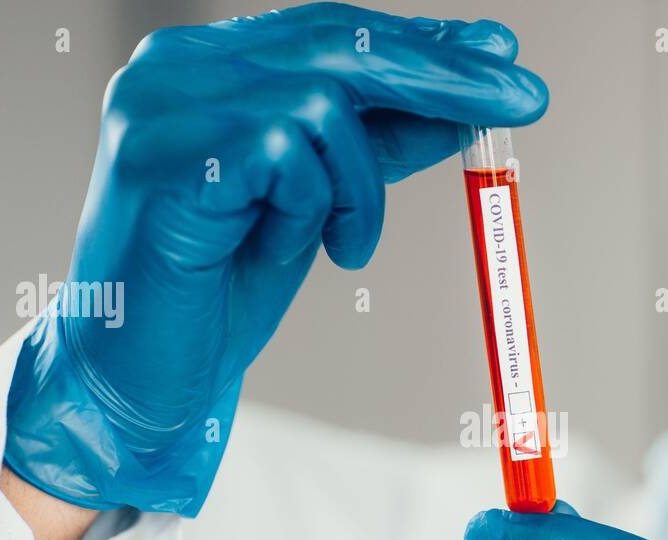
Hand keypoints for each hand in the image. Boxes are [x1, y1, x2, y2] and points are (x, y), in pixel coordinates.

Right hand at [4, 3, 547, 514]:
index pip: (330, 31)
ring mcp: (161, 104)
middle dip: (442, 74)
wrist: (144, 377)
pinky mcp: (162, 154)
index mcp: (209, 67)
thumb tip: (459, 110)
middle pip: (336, 41)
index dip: (420, 41)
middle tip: (523, 95)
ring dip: (359, 188)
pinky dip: (314, 210)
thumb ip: (374, 150)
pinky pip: (289, 154)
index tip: (499, 50)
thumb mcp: (320, 208)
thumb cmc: (219, 293)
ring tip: (342, 247)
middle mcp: (176, 66)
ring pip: (321, 103)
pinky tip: (290, 250)